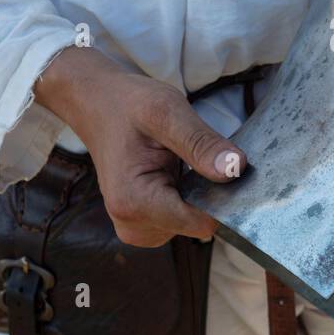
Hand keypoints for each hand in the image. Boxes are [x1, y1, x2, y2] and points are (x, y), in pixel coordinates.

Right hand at [33, 47, 244, 246]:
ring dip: (196, 193)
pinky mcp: (143, 225)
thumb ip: (201, 143)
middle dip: (206, 192)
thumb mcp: (168, 112)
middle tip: (193, 155)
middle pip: (197, 224)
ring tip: (177, 161)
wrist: (98, 106)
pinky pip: (181, 219)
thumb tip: (235, 170)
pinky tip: (174, 172)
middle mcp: (132, 225)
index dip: (220, 196)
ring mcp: (136, 229)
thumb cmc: (128, 106)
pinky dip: (186, 197)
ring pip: (192, 223)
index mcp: (134, 202)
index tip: (220, 165)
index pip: (201, 222)